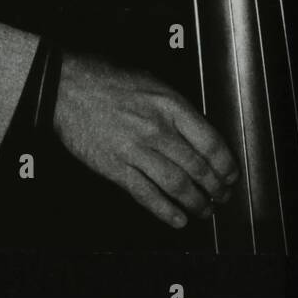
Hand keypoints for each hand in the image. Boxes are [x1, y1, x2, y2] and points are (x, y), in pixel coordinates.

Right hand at [52, 53, 237, 227]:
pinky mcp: (115, 167)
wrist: (66, 86)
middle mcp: (156, 128)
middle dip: (216, 187)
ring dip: (196, 202)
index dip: (226, 163)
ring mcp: (135, 150)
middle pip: (197, 167)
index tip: (231, 173)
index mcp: (169, 104)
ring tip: (205, 210)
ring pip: (177, 185)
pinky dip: (165, 211)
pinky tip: (178, 220)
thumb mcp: (150, 81)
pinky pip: (146, 195)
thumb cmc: (107, 78)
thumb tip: (197, 133)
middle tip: (223, 196)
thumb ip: (174, 108)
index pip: (210, 141)